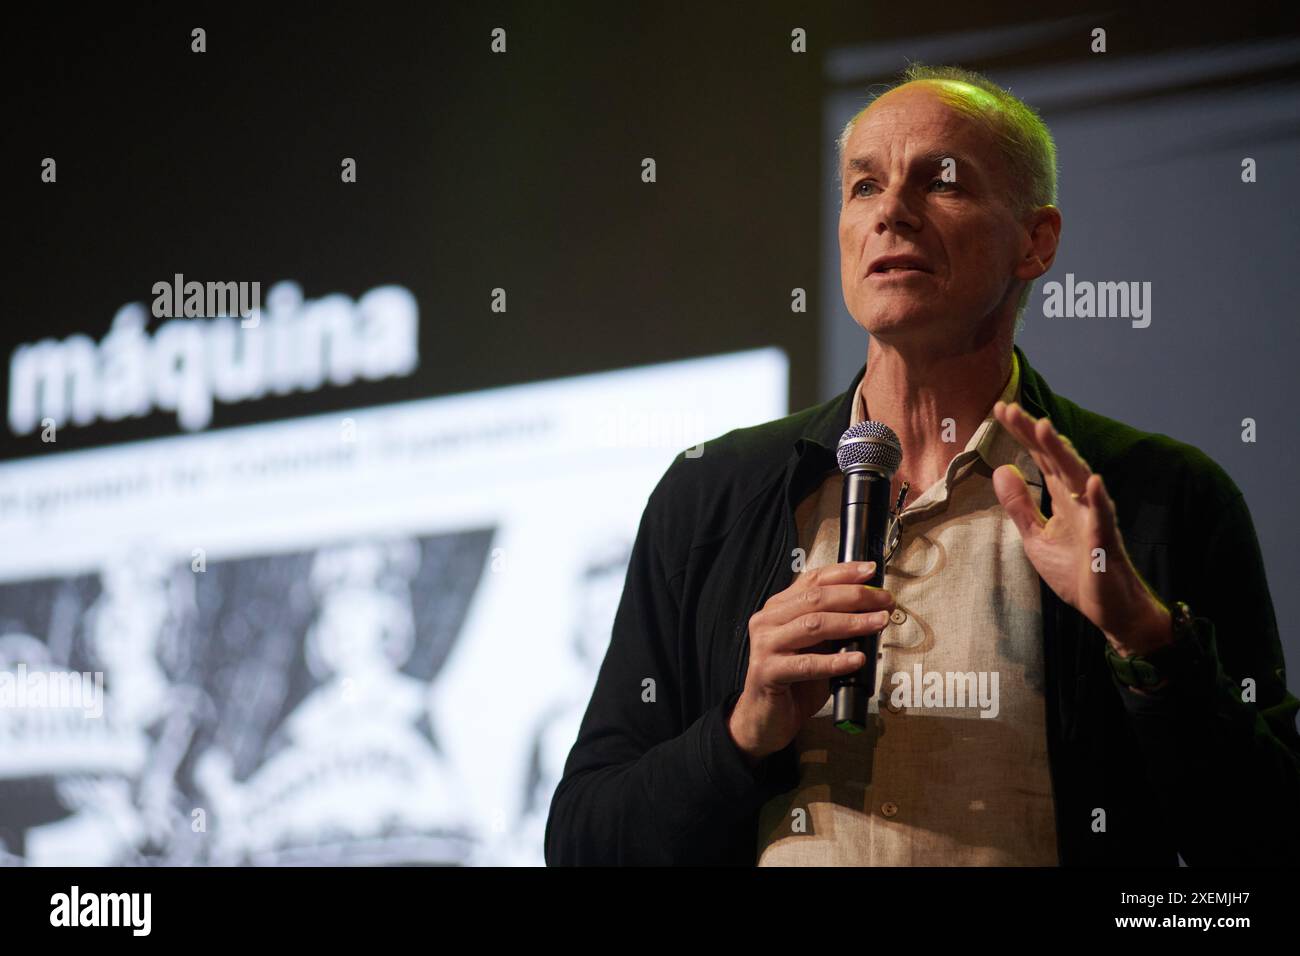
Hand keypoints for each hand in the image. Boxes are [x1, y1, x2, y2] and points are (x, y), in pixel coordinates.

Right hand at [728, 560, 894, 762]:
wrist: (765, 719)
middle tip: (884, 601)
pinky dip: (836, 661)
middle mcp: (768, 620)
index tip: (872, 571)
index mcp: (779, 608)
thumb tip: (873, 612)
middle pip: (815, 598)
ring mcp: (765, 645)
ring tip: (878, 623)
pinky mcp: (767, 671)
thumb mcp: (816, 648)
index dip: (844, 573)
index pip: (812, 580)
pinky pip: (807, 663)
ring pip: (813, 625)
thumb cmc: (794, 682)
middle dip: (855, 596)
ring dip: (851, 622)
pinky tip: (858, 660)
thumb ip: (833, 628)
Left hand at [992, 400, 1171, 656]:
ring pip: (1078, 479)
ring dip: (1062, 453)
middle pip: (1056, 459)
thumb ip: (1020, 505)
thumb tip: (1001, 470)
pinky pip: (1103, 519)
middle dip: (1035, 434)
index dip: (1021, 434)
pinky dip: (1097, 499)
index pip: (1039, 458)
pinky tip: (1090, 480)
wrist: (1108, 609)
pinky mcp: (1104, 544)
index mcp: (1062, 498)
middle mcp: (1079, 500)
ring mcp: (1094, 519)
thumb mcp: (1036, 537)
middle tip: (1011, 409)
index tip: (1000, 408)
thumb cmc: (1075, 571)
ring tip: (1044, 427)